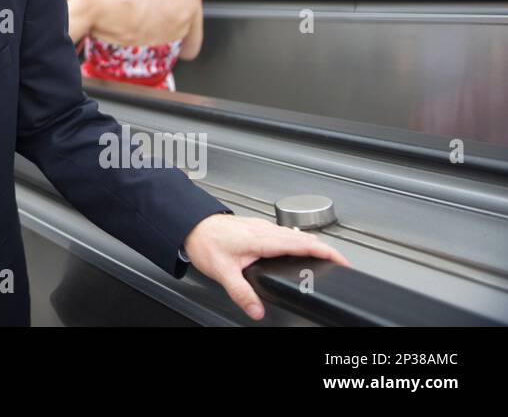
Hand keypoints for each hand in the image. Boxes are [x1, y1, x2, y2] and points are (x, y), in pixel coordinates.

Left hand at [183, 213, 350, 320]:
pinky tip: (294, 250)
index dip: (326, 251)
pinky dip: (297, 241)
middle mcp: (264, 229)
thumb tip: (256, 310)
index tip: (342, 261)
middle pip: (304, 238)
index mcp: (263, 238)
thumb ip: (242, 293)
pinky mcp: (255, 227)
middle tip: (339, 264)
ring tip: (323, 259)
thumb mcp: (223, 271)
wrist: (189, 223)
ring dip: (311, 244)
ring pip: (294, 234)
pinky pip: (283, 233)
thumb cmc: (204, 241)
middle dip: (325, 250)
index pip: (303, 243)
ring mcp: (260, 226)